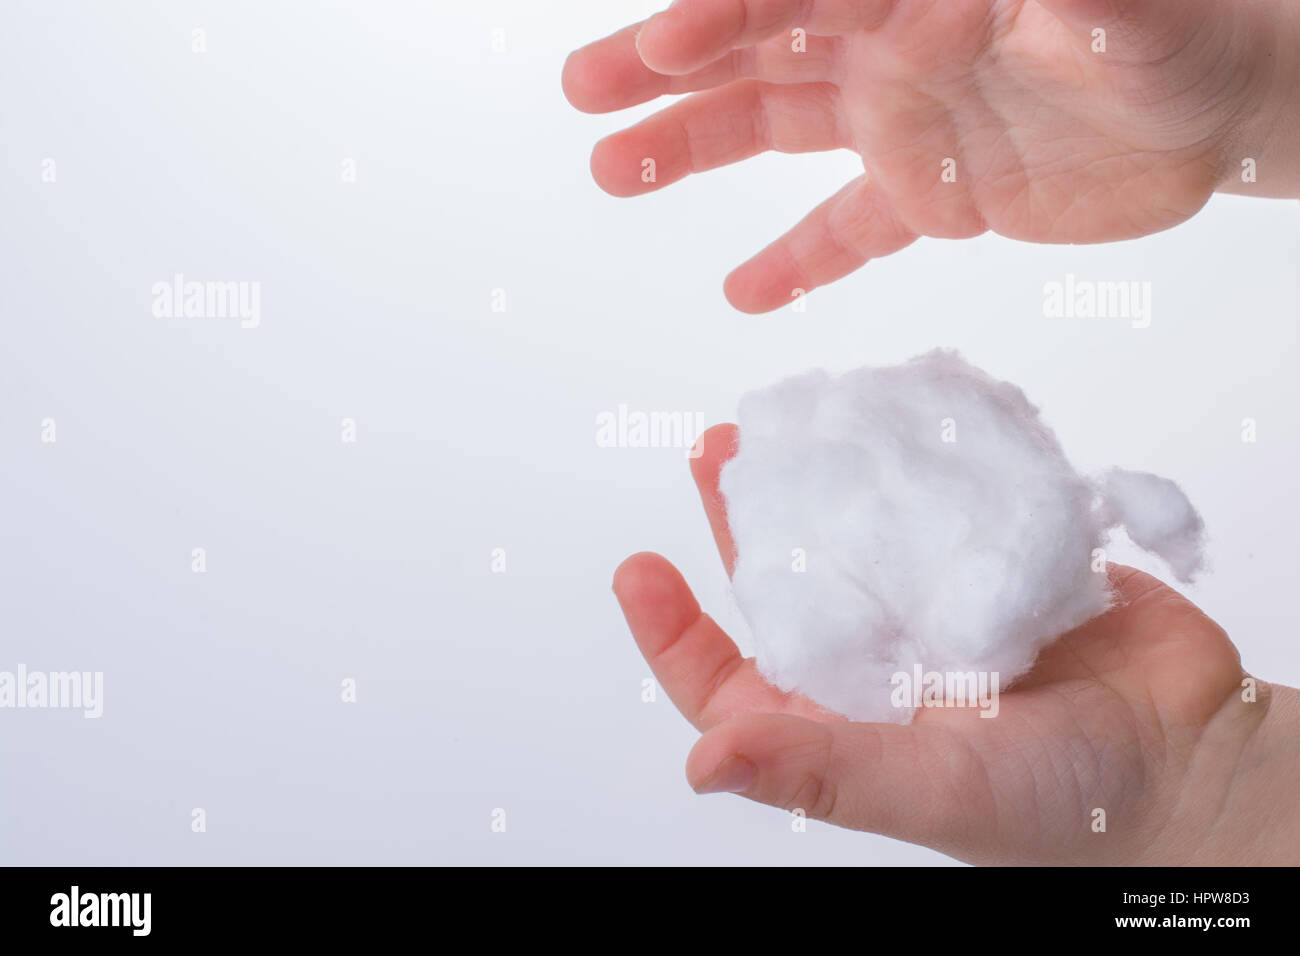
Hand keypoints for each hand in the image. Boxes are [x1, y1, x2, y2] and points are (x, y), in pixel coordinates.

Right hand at [564, 0, 1299, 311]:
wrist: (1211, 110)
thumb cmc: (1171, 33)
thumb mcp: (1109, 2)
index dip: (727, 18)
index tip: (663, 47)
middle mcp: (890, 47)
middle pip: (757, 53)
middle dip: (667, 71)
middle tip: (587, 92)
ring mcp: (902, 122)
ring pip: (776, 131)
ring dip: (694, 149)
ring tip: (614, 172)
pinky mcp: (931, 194)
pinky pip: (849, 229)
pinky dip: (800, 261)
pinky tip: (745, 293)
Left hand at [613, 424, 1299, 863]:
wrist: (1190, 756)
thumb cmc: (1059, 805)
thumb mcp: (929, 788)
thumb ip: (820, 769)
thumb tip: (704, 760)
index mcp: (839, 716)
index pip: (729, 679)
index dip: (675, 629)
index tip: (638, 568)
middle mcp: (876, 654)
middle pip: (788, 576)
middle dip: (746, 513)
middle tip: (718, 446)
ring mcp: (935, 598)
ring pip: (859, 527)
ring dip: (824, 473)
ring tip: (794, 416)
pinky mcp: (997, 554)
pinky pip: (946, 496)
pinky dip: (923, 456)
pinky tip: (894, 416)